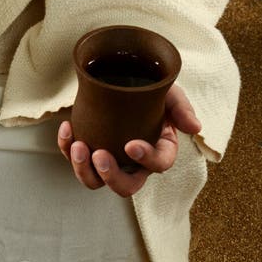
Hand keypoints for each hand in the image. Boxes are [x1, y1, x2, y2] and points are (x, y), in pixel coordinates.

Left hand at [57, 83, 201, 196]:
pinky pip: (74, 159)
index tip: (131, 145)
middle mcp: (133, 162)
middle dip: (111, 176)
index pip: (158, 165)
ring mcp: (109, 160)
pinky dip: (66, 147)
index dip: (147, 160)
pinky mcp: (86, 151)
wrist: (121, 75)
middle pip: (125, 186)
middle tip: (99, 155)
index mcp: (159, 150)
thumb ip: (181, 107)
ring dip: (84, 170)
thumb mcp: (169, 92)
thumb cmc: (148, 86)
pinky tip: (66, 127)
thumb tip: (195, 127)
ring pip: (96, 181)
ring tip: (78, 147)